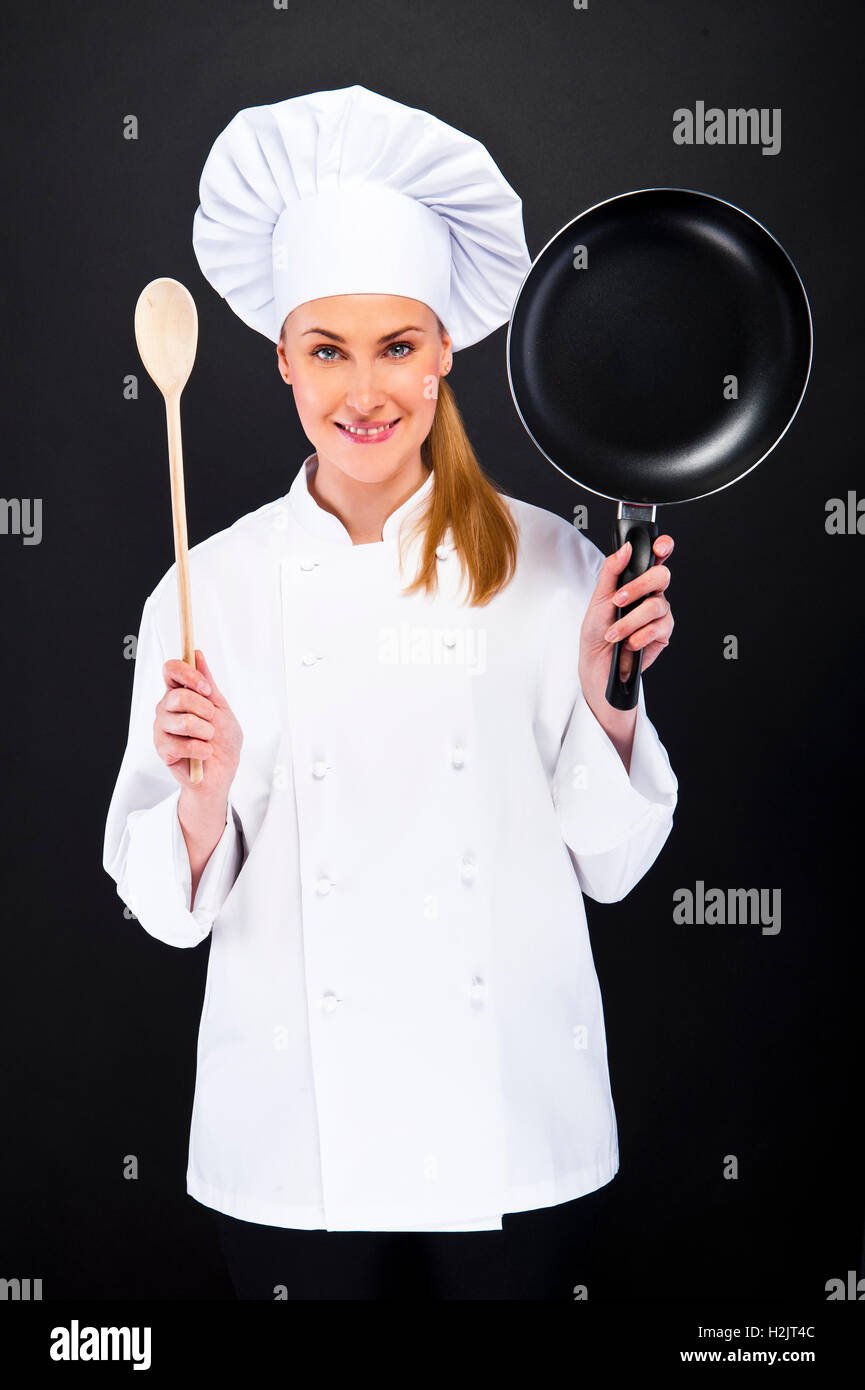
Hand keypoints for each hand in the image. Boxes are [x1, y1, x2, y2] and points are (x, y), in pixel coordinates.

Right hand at [153, 649, 242, 800]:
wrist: (222, 772)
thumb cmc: (222, 740)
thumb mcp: (221, 707)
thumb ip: (207, 683)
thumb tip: (197, 655)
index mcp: (179, 693)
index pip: (171, 669)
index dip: (188, 674)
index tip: (206, 688)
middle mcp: (166, 707)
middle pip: (179, 696)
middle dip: (205, 710)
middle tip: (212, 721)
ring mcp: (161, 728)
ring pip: (185, 722)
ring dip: (207, 733)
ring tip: (209, 740)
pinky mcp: (162, 749)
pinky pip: (183, 744)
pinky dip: (202, 750)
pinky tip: (204, 754)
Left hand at [579, 535, 674, 703]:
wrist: (598, 663)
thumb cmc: (597, 630)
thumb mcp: (598, 598)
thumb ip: (611, 571)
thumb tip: (625, 548)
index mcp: (637, 580)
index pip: (656, 557)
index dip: (663, 547)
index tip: (658, 548)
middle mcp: (652, 594)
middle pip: (661, 576)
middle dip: (638, 587)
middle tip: (617, 601)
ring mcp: (660, 614)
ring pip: (656, 606)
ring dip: (630, 621)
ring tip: (613, 634)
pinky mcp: (663, 634)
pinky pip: (657, 628)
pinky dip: (638, 636)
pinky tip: (627, 644)